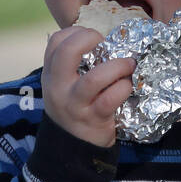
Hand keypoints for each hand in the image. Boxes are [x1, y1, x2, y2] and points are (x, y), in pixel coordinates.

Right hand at [42, 27, 135, 147]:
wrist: (72, 149)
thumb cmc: (74, 109)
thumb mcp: (63, 86)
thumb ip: (73, 65)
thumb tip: (104, 41)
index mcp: (51, 74)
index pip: (55, 41)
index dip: (77, 32)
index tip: (94, 38)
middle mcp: (58, 87)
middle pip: (67, 52)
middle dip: (90, 39)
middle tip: (106, 43)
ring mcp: (75, 104)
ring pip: (94, 78)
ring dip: (118, 66)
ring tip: (129, 64)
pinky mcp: (93, 119)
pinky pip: (110, 100)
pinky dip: (123, 89)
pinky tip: (128, 86)